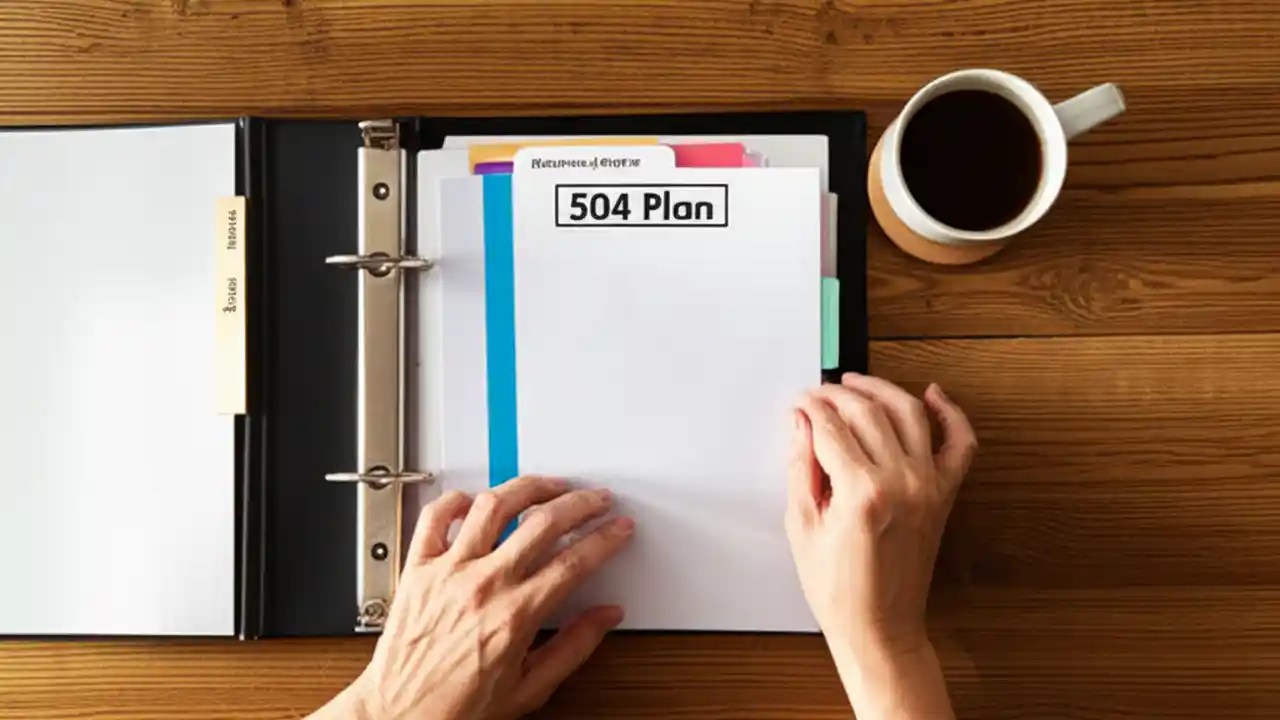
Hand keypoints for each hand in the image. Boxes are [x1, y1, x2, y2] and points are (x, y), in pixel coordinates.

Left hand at [313, 476, 634, 719]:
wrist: (399, 715)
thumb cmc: (457, 708)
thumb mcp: (530, 688)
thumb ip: (574, 647)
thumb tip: (605, 617)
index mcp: (515, 616)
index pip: (574, 561)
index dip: (605, 538)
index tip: (617, 529)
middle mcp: (482, 586)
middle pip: (543, 523)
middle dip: (581, 504)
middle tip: (596, 500)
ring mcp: (447, 571)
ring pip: (493, 505)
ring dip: (528, 487)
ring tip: (548, 486)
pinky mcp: (417, 568)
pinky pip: (435, 516)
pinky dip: (456, 499)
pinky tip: (475, 499)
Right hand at [786, 374, 975, 717]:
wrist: (881, 626)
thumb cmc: (839, 588)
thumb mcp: (802, 524)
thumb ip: (802, 466)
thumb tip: (800, 423)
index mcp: (861, 493)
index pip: (830, 426)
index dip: (809, 408)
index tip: (798, 403)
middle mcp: (901, 482)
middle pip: (867, 412)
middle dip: (836, 395)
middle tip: (817, 394)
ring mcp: (928, 485)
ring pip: (909, 412)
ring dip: (881, 388)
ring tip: (857, 383)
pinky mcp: (944, 494)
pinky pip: (959, 443)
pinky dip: (951, 413)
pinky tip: (933, 395)